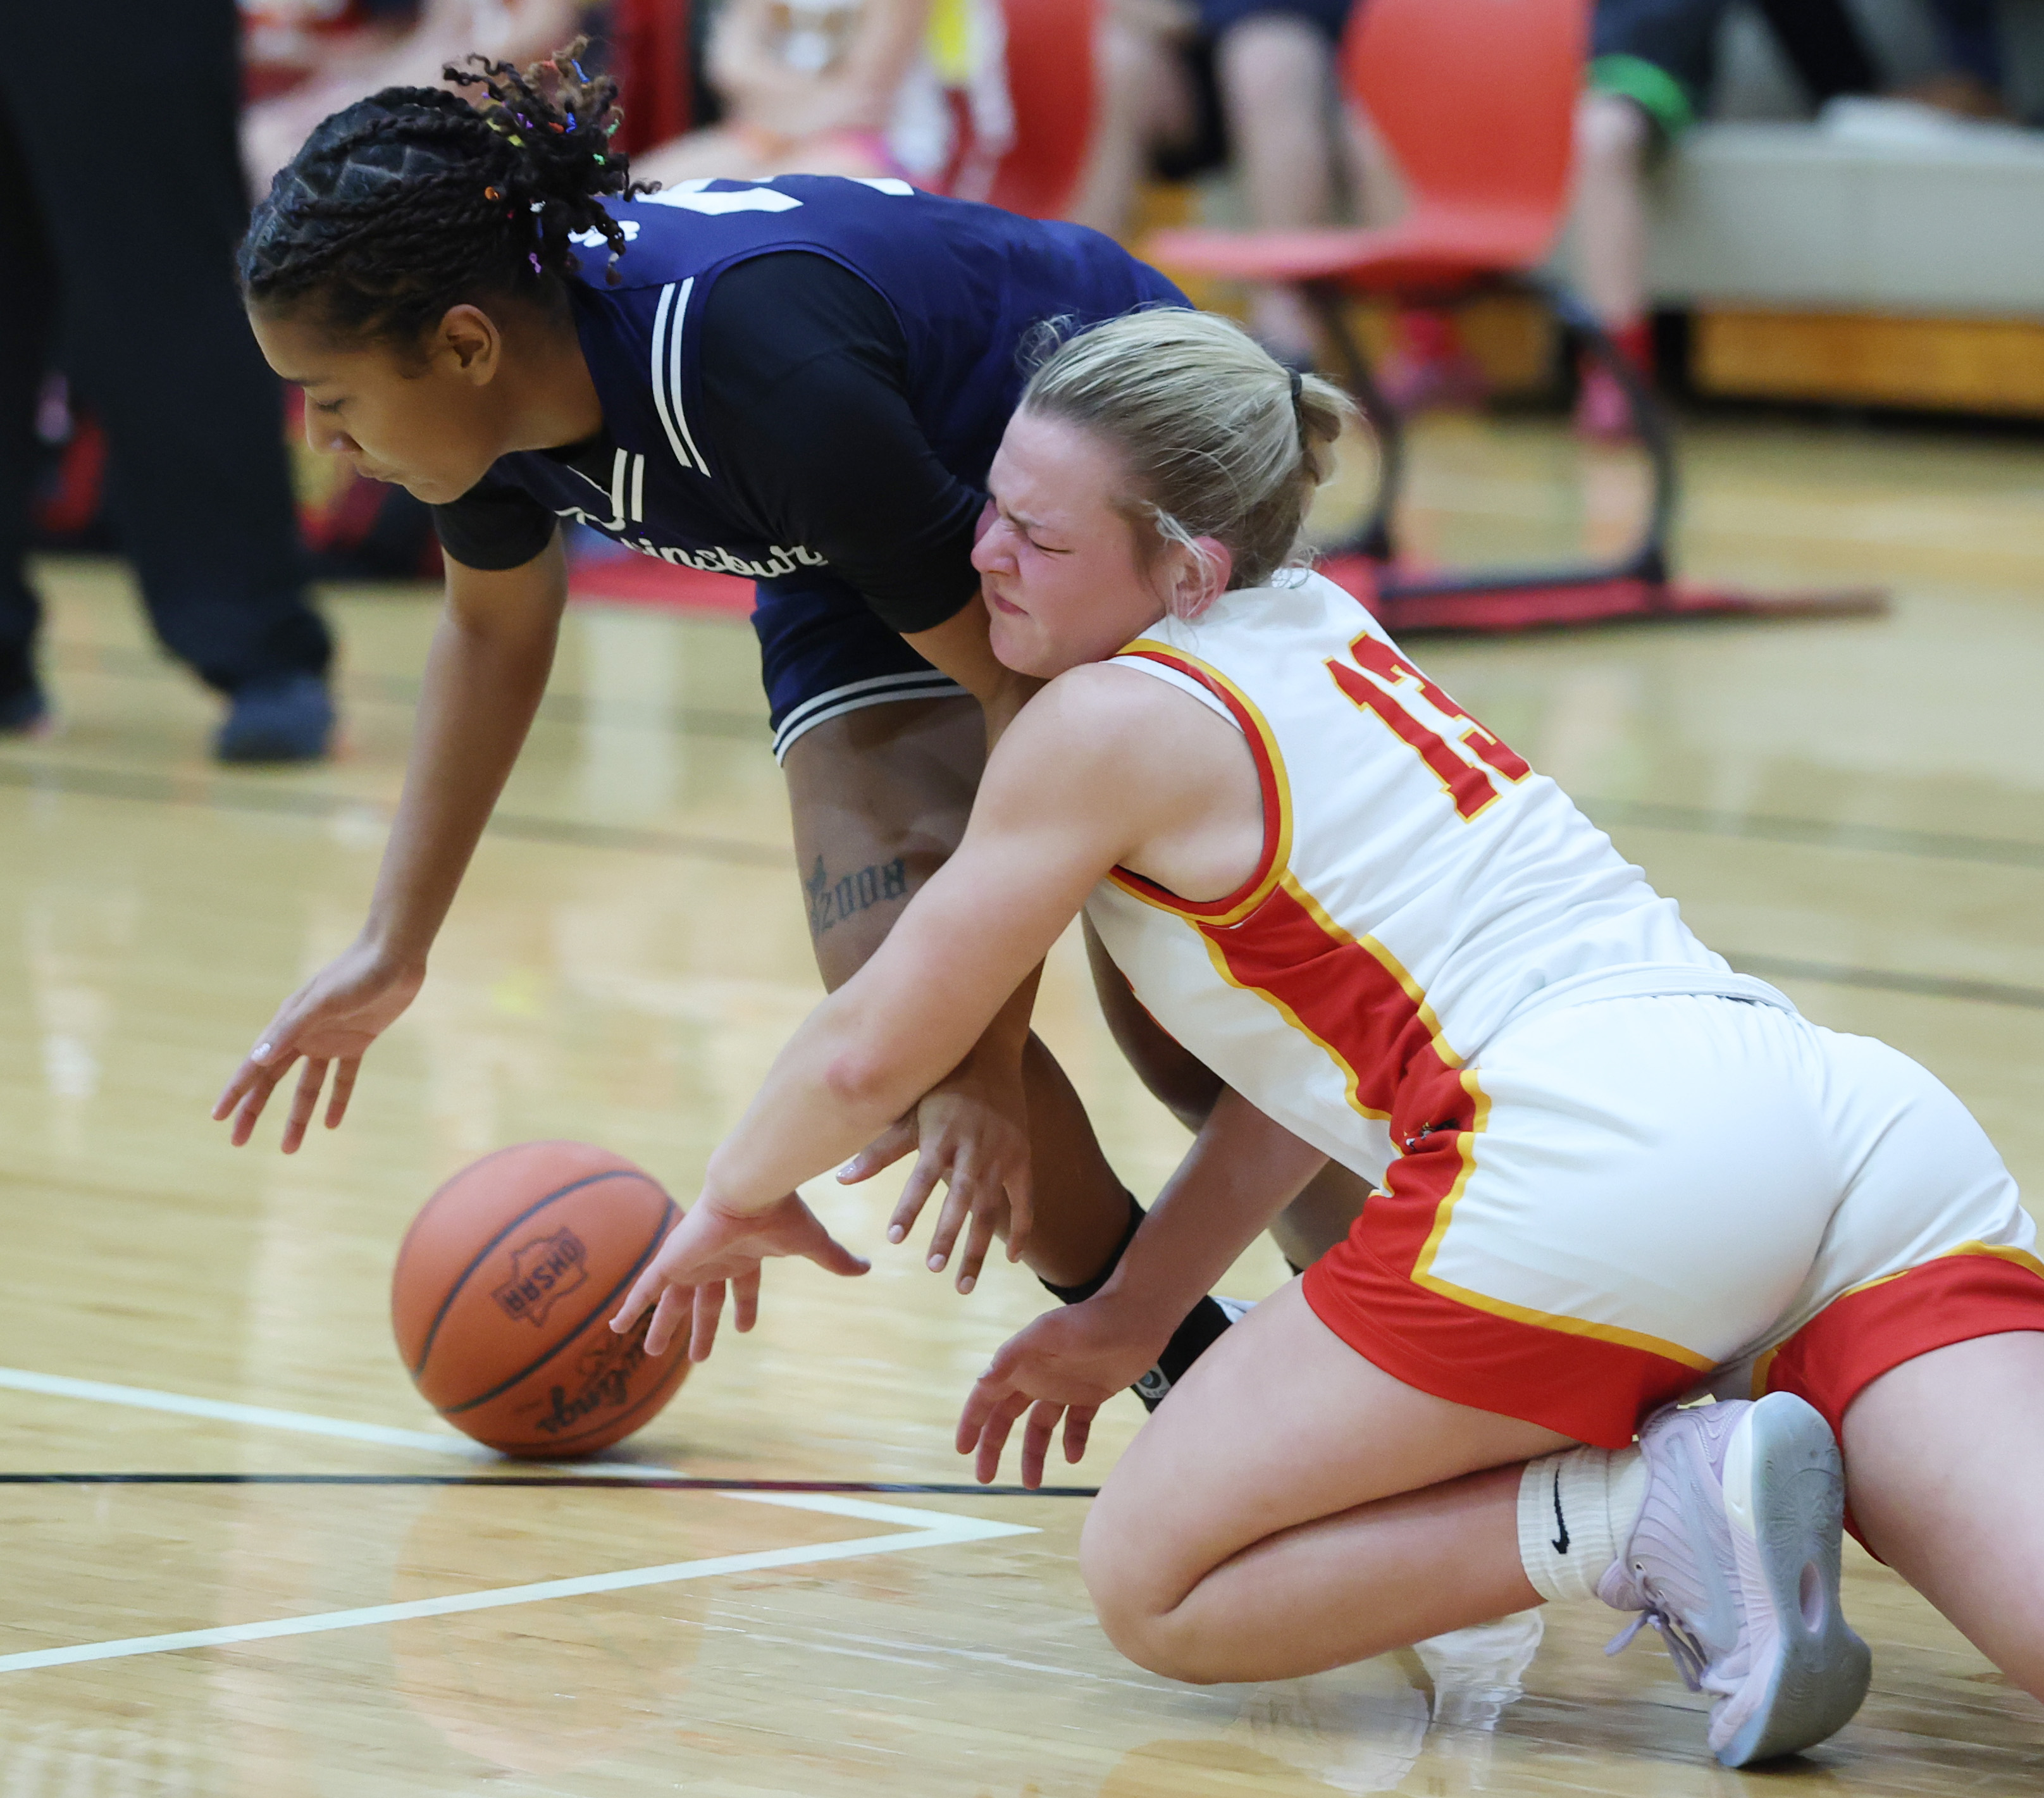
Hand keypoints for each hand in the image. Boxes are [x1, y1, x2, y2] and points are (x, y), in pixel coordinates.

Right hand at [211, 938, 424, 1151]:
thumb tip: (257, 1059)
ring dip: (298, 1115)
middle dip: (255, 1110)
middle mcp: (303, 1035)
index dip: (236, 1092)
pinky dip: (338, 1099)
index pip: (254, 1066)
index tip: (218, 1118)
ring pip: (308, 1086)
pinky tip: (331, 1124)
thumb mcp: (323, 1002)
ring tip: (288, 1148)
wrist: (395, 956)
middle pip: (272, 1081)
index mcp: (287, 1024)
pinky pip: (343, 1077)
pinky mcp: (357, 1041)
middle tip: (238, 1142)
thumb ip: (291, 1029)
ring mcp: (330, 1040)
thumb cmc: (356, 973)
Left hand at [611, 1191, 869, 1359]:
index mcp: (745, 1255)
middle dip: (700, 1329)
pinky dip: (630, 1307)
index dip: (744, 1309)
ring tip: (650, 1354)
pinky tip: (615, 1328)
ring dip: (662, 1327)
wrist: (751, 1188)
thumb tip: (869, 1268)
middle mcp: (714, 1260)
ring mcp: (690, 1261)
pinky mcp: (671, 1261)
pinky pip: (645, 1289)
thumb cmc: (781, 1212)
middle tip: (697, 1358)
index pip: (744, 1289)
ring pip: (672, 1302)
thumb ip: (835, 1260)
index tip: (744, 1329)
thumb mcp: (813, 1244)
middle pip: (704, 1302)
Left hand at [837, 1052, 1031, 1293]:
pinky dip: (1021, 1230)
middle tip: (934, 1269)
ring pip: (990, 1209)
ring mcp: (1001, 1155)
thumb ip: (879, 1151)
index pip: (922, 1178)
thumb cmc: (940, 1087)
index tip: (894, 1238)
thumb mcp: (908, 1113)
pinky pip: (1025, 1200)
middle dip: (948, 1235)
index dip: (909, 1208)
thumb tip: (840, 1179)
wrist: (990, 1056)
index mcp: (940, 1137)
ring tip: (962, 1284)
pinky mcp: (1022, 1158)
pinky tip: (1012, 1260)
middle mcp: (973, 1149)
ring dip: (977, 1247)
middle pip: (960, 1199)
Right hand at [956, 1298, 1166, 1488]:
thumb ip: (1013, 1356)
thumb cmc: (1089, 1320)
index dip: (972, 1422)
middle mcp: (1038, 1377)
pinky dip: (1073, 1441)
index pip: (986, 1397)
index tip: (962, 1450)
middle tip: (986, 1478)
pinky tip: (1073, 1456)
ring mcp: (1065, 1387)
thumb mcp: (1046, 1334)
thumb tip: (982, 1381)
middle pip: (1007, 1418)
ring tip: (1032, 1484)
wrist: (1137, 1316)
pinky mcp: (1092, 1394)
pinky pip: (1076, 1424)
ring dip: (1033, 1454)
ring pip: (1040, 1428)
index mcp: (1021, 1364)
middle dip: (993, 1447)